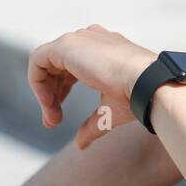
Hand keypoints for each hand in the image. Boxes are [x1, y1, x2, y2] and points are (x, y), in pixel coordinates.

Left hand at [28, 24, 156, 149]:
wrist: (148, 83)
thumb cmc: (136, 96)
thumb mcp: (109, 112)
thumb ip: (92, 125)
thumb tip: (80, 145)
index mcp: (104, 50)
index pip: (72, 67)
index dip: (61, 92)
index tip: (58, 118)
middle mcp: (90, 40)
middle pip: (57, 66)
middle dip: (51, 95)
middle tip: (52, 122)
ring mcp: (79, 39)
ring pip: (45, 63)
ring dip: (44, 93)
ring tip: (52, 118)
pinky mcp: (67, 44)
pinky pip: (37, 60)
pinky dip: (37, 83)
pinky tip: (48, 102)